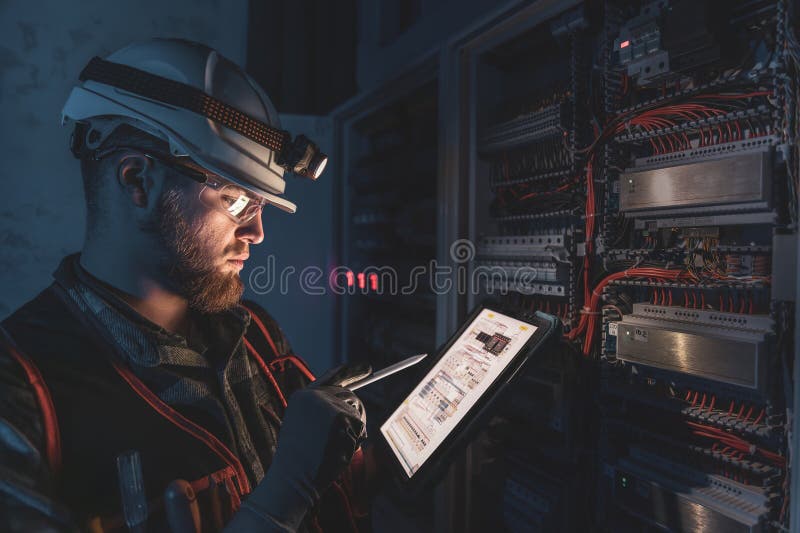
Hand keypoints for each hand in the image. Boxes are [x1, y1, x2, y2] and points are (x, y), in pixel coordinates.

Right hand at [226, 365, 368, 531]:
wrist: (292, 479)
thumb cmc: (300, 461)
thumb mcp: (305, 427)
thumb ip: (322, 412)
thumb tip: (350, 405)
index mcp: (302, 397)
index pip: (332, 377)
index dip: (352, 371)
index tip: (369, 368)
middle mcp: (314, 395)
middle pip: (351, 396)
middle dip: (356, 416)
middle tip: (350, 437)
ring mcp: (326, 404)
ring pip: (357, 414)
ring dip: (353, 433)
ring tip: (334, 448)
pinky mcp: (339, 417)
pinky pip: (360, 428)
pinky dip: (355, 442)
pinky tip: (338, 451)